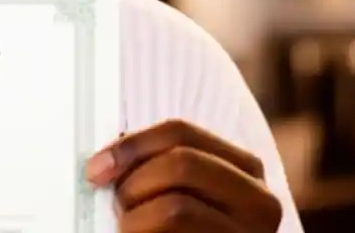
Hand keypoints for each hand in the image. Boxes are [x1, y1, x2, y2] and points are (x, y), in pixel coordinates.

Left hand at [85, 120, 281, 231]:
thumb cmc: (183, 230)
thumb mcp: (184, 192)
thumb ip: (160, 167)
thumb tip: (108, 159)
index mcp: (244, 170)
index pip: (180, 132)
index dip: (131, 145)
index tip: (96, 168)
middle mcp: (258, 200)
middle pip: (180, 164)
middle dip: (135, 183)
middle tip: (117, 206)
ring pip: (176, 208)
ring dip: (136, 219)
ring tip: (131, 229)